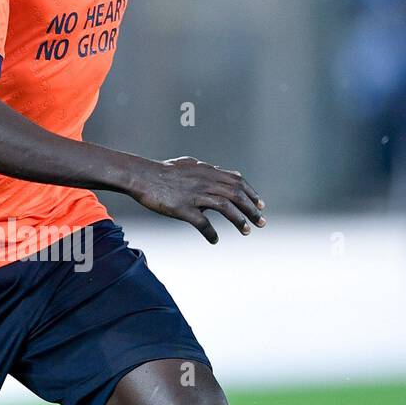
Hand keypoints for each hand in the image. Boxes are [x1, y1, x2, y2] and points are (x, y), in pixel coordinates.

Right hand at [131, 155, 265, 244]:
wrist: (143, 176)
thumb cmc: (163, 171)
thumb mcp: (189, 164)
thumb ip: (207, 169)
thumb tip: (221, 171)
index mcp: (208, 172)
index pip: (238, 182)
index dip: (251, 194)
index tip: (260, 205)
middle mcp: (205, 182)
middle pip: (237, 195)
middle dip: (252, 210)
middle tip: (262, 222)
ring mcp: (195, 195)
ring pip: (226, 207)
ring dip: (239, 220)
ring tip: (247, 232)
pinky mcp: (183, 208)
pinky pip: (203, 223)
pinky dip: (211, 233)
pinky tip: (215, 240)